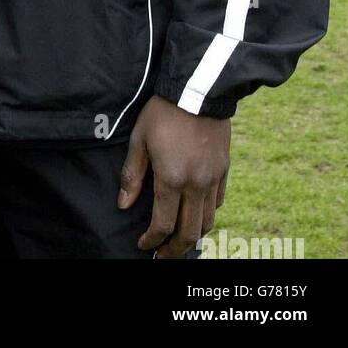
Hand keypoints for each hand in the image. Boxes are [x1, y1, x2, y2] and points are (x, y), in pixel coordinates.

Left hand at [119, 94, 230, 258]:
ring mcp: (213, 179)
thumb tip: (123, 204)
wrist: (197, 91)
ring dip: (193, 236)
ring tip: (179, 240)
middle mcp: (197, 185)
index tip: (143, 245)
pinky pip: (218, 203)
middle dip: (175, 249)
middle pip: (190, 232)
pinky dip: (207, 215)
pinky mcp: (224, 170)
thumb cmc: (163, 112)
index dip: (152, 240)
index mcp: (172, 179)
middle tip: (163, 256)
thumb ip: (132, 175)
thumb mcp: (140, 140)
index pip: (163, 224)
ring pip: (208, 222)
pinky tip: (196, 213)